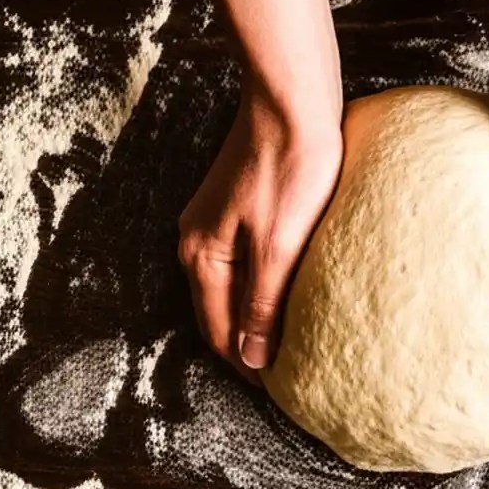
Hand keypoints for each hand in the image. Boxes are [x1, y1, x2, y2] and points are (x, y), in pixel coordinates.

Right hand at [178, 85, 342, 381]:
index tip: (282, 389)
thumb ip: (264, 304)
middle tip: (287, 373)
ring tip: (290, 340)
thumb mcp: (280, 245)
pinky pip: (242, 263)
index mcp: (202, 256)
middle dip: (247, 345)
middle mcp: (196, 241)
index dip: (248, 365)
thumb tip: (253, 358)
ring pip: (230, 288)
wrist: (292, 98)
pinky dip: (260, 287)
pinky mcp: (236, 205)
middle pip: (218, 312)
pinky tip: (288, 292)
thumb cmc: (291, 167)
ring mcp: (213, 221)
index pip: (218, 332)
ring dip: (254, 316)